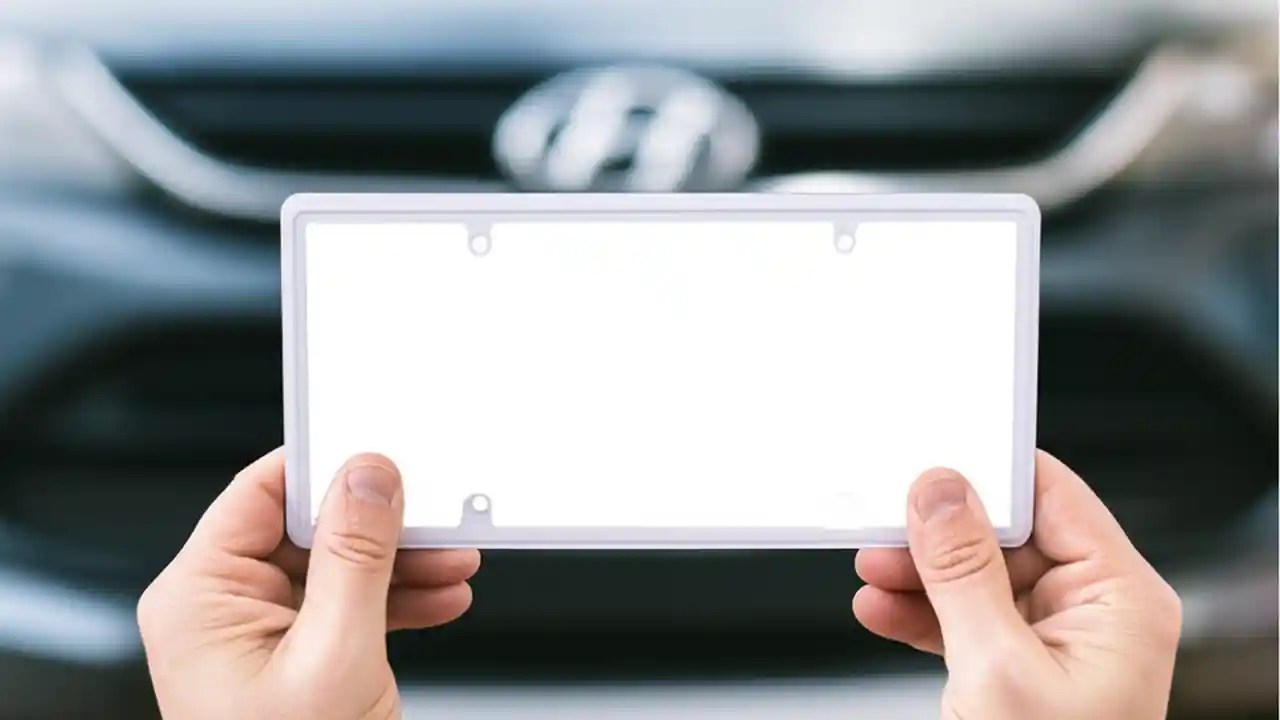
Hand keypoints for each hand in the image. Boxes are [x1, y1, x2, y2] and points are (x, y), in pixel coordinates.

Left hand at [138, 450, 479, 719]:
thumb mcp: (335, 654)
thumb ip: (356, 558)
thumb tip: (368, 476)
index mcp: (199, 597)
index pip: (261, 494)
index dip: (324, 468)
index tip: (384, 456)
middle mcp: (222, 608)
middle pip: (310, 528)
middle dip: (382, 528)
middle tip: (438, 521)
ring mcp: (259, 633)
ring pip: (338, 565)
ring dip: (401, 564)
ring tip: (454, 564)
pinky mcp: (295, 654)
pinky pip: (347, 603)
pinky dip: (396, 600)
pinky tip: (440, 599)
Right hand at [853, 450, 1181, 719]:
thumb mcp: (995, 667)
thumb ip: (963, 572)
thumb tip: (940, 493)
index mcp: (1120, 599)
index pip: (1053, 496)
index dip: (987, 478)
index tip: (926, 471)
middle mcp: (1096, 612)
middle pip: (1006, 536)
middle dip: (937, 537)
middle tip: (883, 532)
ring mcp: (1059, 642)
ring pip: (978, 577)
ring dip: (920, 577)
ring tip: (874, 577)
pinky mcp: (1023, 667)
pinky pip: (967, 618)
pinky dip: (923, 616)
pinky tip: (883, 611)